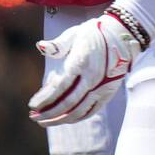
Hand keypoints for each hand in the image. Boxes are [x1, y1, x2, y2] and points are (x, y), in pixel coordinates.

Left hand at [28, 12, 145, 126]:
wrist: (123, 35)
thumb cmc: (94, 33)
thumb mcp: (75, 34)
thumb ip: (58, 44)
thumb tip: (40, 46)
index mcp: (81, 62)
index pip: (60, 87)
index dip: (45, 99)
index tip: (32, 105)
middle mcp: (92, 78)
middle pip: (68, 103)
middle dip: (49, 113)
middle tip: (34, 118)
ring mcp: (102, 87)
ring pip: (79, 111)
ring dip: (60, 119)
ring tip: (45, 122)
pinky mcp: (108, 92)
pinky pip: (91, 110)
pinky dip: (77, 117)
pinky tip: (64, 119)